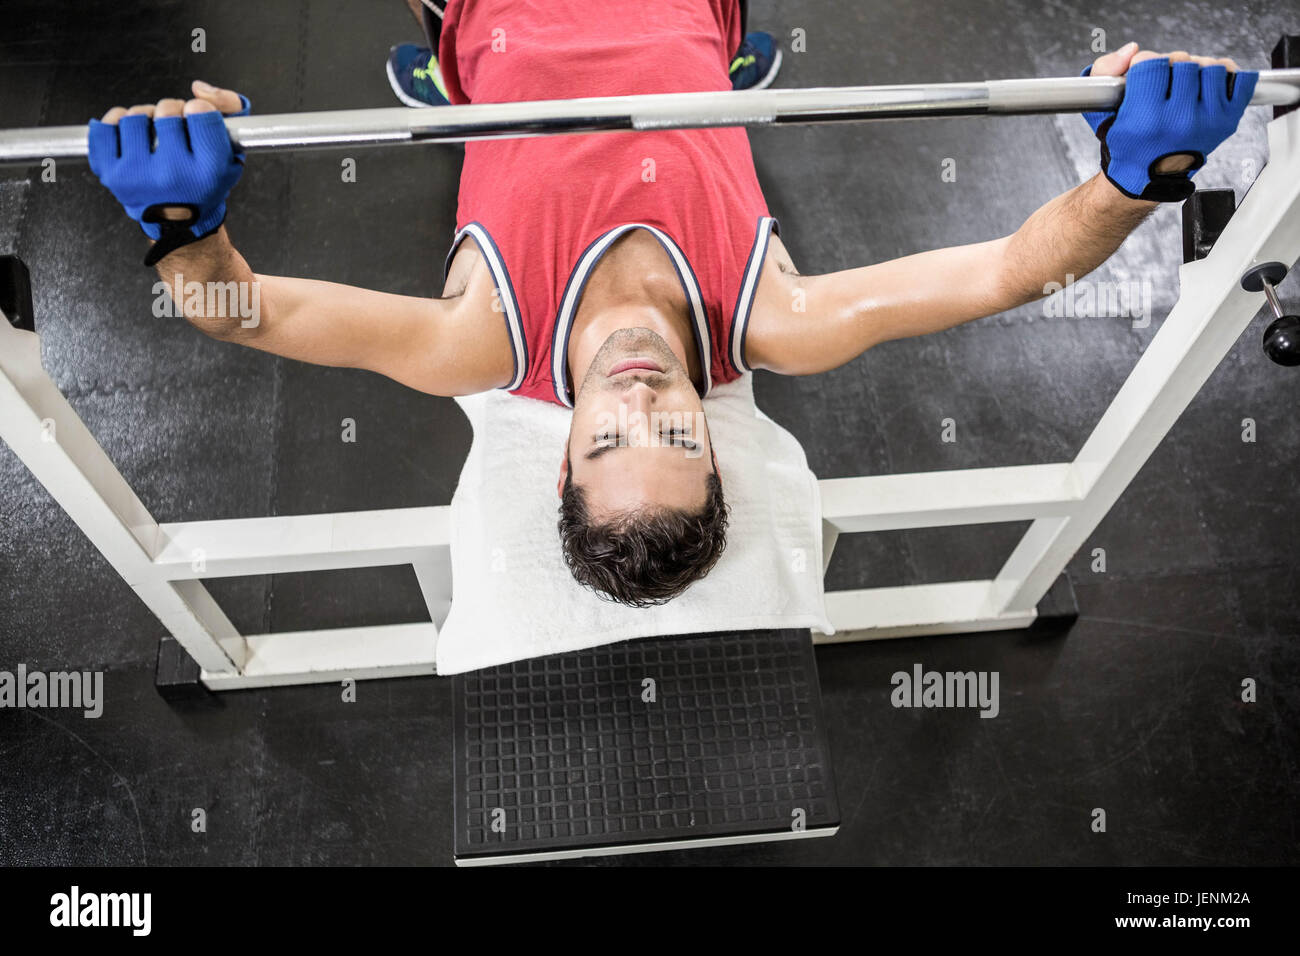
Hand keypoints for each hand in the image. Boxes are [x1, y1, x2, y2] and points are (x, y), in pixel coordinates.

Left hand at [89, 81, 249, 265]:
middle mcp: (173, 175)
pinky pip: (105, 128)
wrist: (179, 222)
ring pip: (136, 116)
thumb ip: (232, 107)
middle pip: (168, 110)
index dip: (199, 110)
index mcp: (209, 172)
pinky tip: (128, 131)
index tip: (197, 120)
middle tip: (175, 128)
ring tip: (153, 132)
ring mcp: (139, 176)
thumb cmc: (205, 183)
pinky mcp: (112, 175)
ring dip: (145, 117)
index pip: (201, 112)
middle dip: (172, 112)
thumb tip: (198, 89)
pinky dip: (115, 121)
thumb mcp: (234, 151)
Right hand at [1081, 42, 1256, 201]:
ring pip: (1211, 66)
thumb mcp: (1098, 111)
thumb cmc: (1125, 143)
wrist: (1146, 178)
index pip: (1151, 64)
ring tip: (1186, 83)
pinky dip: (1227, 75)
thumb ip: (1103, 71)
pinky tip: (1210, 84)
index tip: (1141, 74)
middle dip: (1170, 66)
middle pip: (1182, 61)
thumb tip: (1133, 51)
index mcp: (1145, 120)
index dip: (1143, 63)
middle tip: (1163, 82)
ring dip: (1198, 69)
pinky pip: (1240, 79)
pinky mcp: (1227, 121)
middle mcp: (1179, 122)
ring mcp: (1207, 122)